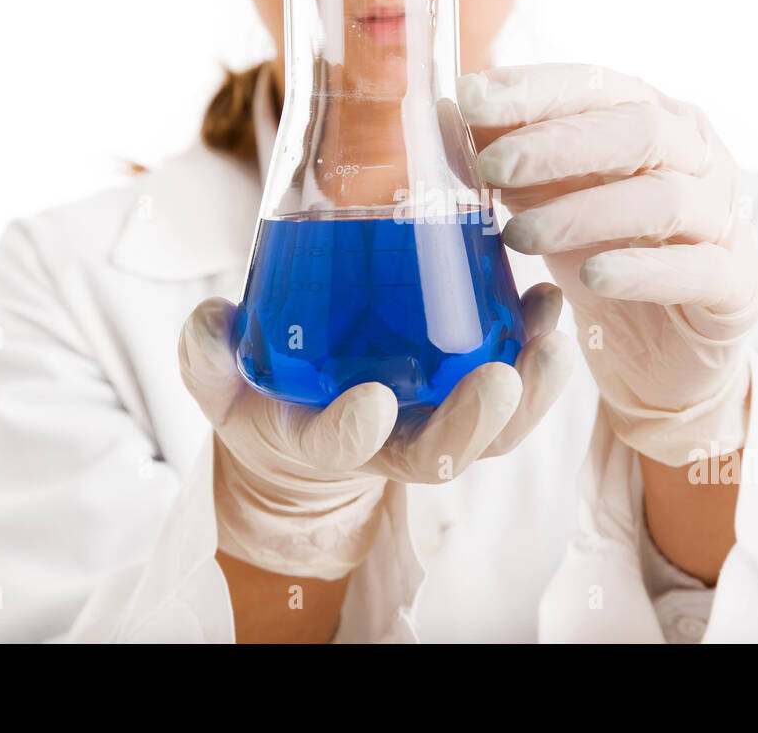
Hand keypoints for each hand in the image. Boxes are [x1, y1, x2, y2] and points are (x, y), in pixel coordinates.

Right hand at [178, 283, 573, 578]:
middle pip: (443, 451)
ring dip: (531, 388)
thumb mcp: (219, 380)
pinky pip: (515, 386)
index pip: (340, 447)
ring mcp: (437, 422)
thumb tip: (211, 319)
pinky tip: (549, 304)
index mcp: (325, 441)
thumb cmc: (264, 397)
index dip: (354, 431)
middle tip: (501, 376)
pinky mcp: (468, 392)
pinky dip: (536, 351)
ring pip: (497, 428)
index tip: (370, 401)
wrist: (309, 421)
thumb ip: (206, 356)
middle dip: (476, 420)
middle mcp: (392, 443)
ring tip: (552, 335)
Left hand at [458, 64, 757, 466]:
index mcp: (652, 119)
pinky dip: (641, 269)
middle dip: (555, 144)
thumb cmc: (603, 258)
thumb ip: (507, 163)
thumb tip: (444, 114)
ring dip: (585, 211)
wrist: (664, 353)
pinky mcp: (736, 284)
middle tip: (490, 165)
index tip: (471, 99)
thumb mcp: (546, 204)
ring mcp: (725, 218)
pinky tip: (592, 275)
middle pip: (636, 130)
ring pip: (663, 198)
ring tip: (520, 234)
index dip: (533, 90)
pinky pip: (695, 269)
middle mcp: (698, 156)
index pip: (595, 86)